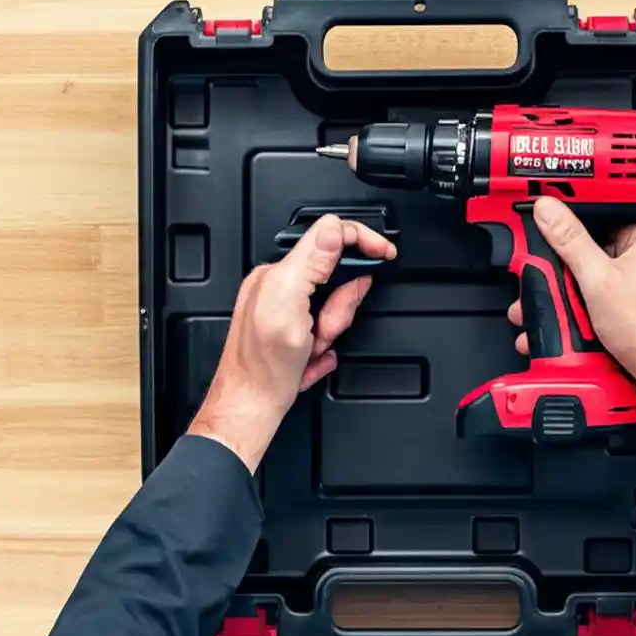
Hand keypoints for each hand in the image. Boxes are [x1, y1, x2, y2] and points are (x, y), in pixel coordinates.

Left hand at [188, 215, 396, 471]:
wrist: (251, 406)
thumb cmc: (265, 370)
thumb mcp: (291, 311)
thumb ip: (312, 265)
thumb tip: (333, 229)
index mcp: (279, 274)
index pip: (329, 234)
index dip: (363, 240)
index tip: (385, 252)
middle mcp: (278, 283)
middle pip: (335, 275)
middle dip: (340, 308)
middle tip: (324, 331)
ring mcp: (282, 303)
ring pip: (334, 302)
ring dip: (331, 329)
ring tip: (313, 347)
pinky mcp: (287, 320)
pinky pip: (324, 322)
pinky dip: (323, 342)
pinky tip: (309, 355)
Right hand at [509, 197, 635, 464]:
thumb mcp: (596, 279)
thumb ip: (570, 242)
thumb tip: (550, 211)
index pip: (603, 223)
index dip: (573, 233)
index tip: (549, 238)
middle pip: (597, 258)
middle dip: (567, 276)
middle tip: (548, 284)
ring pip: (599, 286)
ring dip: (574, 300)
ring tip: (557, 311)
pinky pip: (608, 306)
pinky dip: (590, 315)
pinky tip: (577, 327)